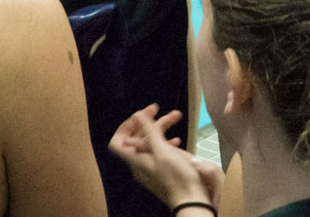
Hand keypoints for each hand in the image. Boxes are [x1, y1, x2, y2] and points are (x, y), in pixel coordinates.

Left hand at [108, 105, 222, 210]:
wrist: (192, 201)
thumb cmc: (177, 177)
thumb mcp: (163, 151)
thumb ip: (149, 133)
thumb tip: (137, 115)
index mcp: (136, 160)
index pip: (117, 141)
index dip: (126, 126)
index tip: (141, 116)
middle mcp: (140, 164)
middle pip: (137, 138)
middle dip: (149, 122)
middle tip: (160, 109)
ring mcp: (151, 169)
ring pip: (151, 143)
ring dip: (161, 128)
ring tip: (177, 116)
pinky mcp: (163, 172)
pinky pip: (160, 153)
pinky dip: (167, 142)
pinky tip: (178, 140)